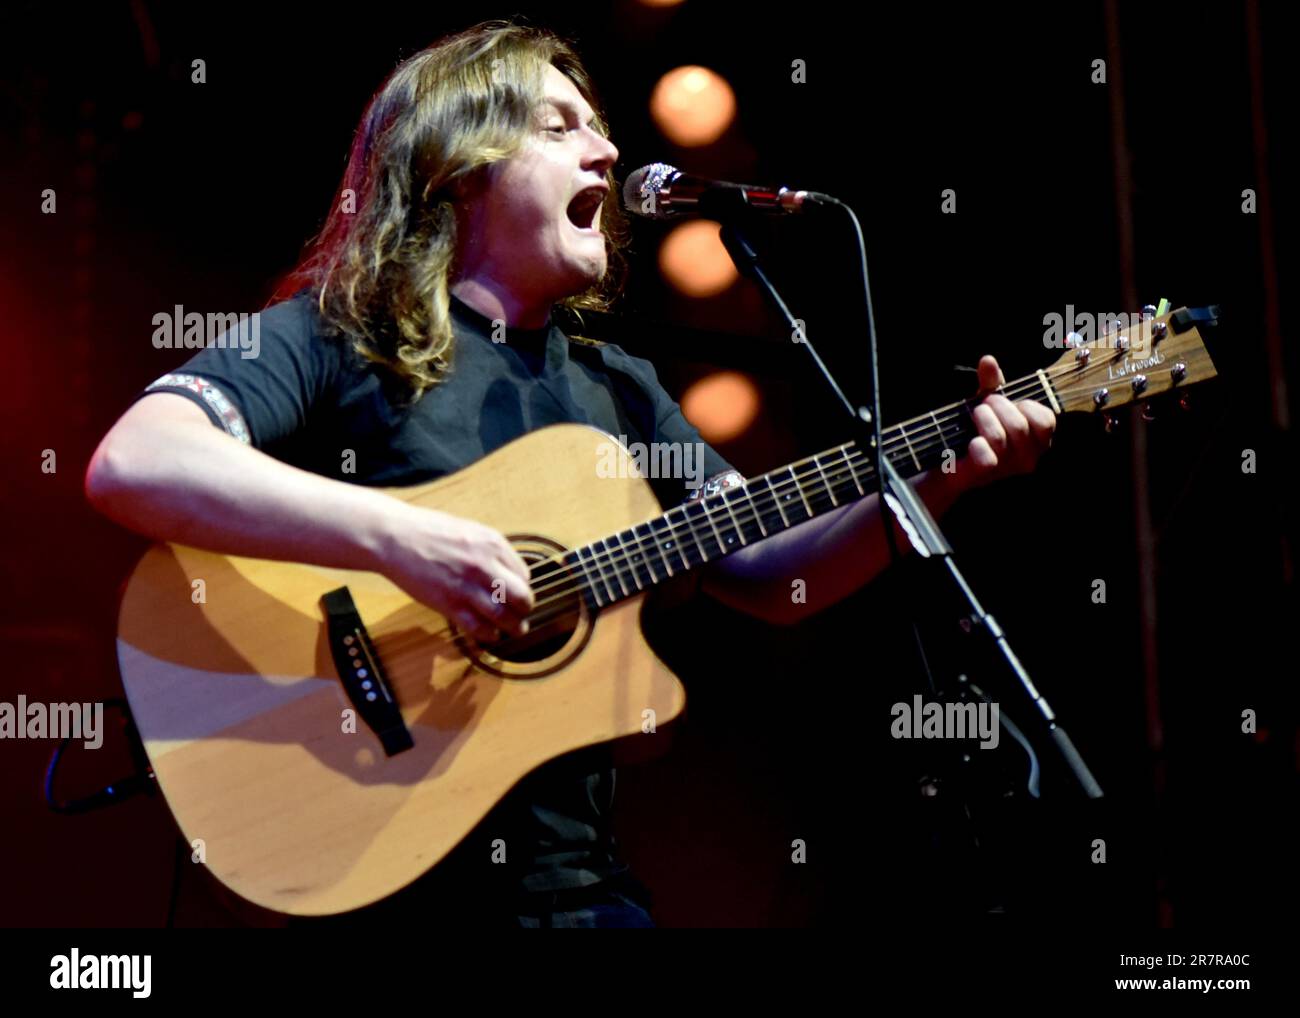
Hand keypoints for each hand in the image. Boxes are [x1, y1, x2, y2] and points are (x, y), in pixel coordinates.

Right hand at [377, 505, 534, 641]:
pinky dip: (488, 635)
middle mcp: (485, 564)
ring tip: (514, 631)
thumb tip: (509, 572)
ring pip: (504, 617)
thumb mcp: (469, 531)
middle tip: (522, 616)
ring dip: (513, 628)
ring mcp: (467, 585)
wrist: (395, 536)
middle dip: (525, 610)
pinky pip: (478, 627)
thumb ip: (490, 551)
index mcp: (493, 543)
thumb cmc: (428, 531)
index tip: (517, 595)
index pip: (525, 574)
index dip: (523, 587)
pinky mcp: (449, 603)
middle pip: (522, 597)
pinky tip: (489, 635)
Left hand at [948, 355, 1055, 492]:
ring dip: (982, 420)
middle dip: (996, 406)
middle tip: (983, 406)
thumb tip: (988, 360)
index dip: (1024, 405)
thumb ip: (991, 381)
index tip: (1007, 401)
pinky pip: (987, 458)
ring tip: (974, 416)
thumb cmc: (978, 426)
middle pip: (1018, 426)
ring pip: (999, 438)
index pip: (1046, 421)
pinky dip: (975, 445)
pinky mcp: (987, 476)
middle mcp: (1029, 457)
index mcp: (1038, 439)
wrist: (950, 456)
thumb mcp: (988, 401)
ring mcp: (1009, 469)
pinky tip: (970, 442)